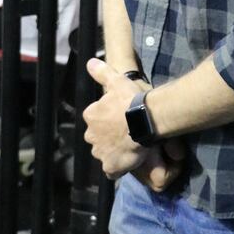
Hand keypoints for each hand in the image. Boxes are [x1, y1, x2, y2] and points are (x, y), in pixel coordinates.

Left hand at [83, 58, 185, 187]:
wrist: (143, 120)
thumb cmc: (130, 100)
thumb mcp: (116, 81)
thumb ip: (102, 72)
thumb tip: (90, 63)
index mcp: (91, 115)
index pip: (95, 118)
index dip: (107, 119)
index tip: (119, 117)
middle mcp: (91, 135)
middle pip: (98, 137)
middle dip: (107, 136)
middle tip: (125, 132)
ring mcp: (100, 152)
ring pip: (104, 152)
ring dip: (113, 151)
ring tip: (129, 146)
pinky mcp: (110, 166)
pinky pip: (111, 170)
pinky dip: (117, 168)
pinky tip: (128, 162)